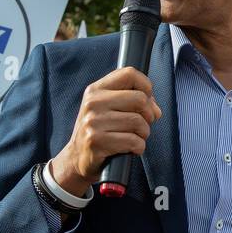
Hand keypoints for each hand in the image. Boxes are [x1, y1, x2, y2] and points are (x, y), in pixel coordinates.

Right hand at [51, 66, 162, 195]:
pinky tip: (130, 149)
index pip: (129, 74)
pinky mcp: (96, 141)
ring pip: (138, 122)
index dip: (146, 86)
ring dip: (144, 134)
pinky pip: (133, 141)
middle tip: (143, 125)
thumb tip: (156, 109)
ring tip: (135, 138)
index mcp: (96, 89)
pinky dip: (139, 147)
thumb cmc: (99, 131)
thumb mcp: (107, 108)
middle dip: (149, 115)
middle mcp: (93, 102)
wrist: (76, 159)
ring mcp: (93, 122)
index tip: (146, 101)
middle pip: (140, 99)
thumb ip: (132, 100)